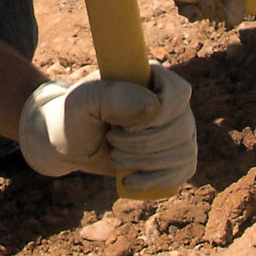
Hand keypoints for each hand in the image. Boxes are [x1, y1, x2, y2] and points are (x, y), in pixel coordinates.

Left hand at [17, 63, 195, 186]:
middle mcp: (171, 100)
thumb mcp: (82, 102)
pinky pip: (184, 169)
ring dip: (147, 163)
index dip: (155, 116)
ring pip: (184, 150)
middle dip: (143, 144)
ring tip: (115, 160)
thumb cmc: (74, 115)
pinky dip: (158, 180)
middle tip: (111, 142)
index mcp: (151, 76)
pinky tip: (132, 180)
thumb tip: (154, 106)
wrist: (70, 141)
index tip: (118, 126)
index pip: (178, 94)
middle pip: (181, 126)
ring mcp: (177, 127)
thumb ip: (112, 97)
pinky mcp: (175, 153)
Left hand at [152, 0, 247, 18]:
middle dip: (211, 12)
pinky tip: (187, 5)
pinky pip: (185, 10)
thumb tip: (232, 23)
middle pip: (213, 14)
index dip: (226, 14)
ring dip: (198, 14)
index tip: (224, 10)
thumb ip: (239, 1)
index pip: (229, 11)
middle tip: (207, 2)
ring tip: (198, 4)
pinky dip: (186, 11)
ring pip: (198, 14)